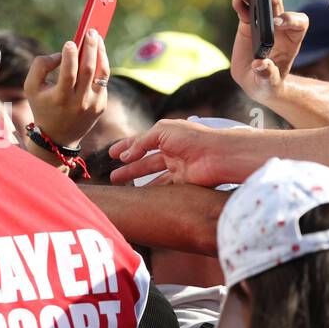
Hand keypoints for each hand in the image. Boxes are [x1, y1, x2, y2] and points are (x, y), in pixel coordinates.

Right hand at [24, 29, 109, 148]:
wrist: (57, 138)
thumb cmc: (42, 107)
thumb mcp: (31, 88)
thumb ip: (40, 66)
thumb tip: (59, 54)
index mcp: (60, 98)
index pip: (69, 73)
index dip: (70, 56)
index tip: (70, 42)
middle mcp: (79, 102)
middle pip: (88, 69)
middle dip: (90, 47)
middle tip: (90, 32)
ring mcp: (93, 104)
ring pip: (101, 73)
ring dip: (101, 53)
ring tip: (97, 38)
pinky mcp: (101, 105)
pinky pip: (103, 81)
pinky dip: (100, 65)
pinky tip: (96, 54)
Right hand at [106, 117, 231, 186]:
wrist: (216, 155)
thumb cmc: (192, 138)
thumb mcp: (161, 131)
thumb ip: (141, 142)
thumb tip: (124, 155)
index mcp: (167, 136)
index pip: (142, 141)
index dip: (126, 147)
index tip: (111, 154)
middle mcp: (172, 151)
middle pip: (145, 161)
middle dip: (129, 168)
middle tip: (113, 177)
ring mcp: (177, 167)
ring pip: (153, 176)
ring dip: (138, 181)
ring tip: (122, 187)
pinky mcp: (183, 182)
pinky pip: (164, 187)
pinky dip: (152, 191)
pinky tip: (141, 196)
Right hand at [230, 0, 308, 104]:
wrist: (255, 81)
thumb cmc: (267, 83)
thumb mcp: (268, 83)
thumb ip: (267, 74)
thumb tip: (259, 64)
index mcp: (291, 41)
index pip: (298, 23)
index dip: (290, 19)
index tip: (277, 23)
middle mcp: (279, 29)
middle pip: (278, 7)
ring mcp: (263, 25)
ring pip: (262, 4)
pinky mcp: (248, 25)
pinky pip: (246, 10)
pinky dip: (241, 3)